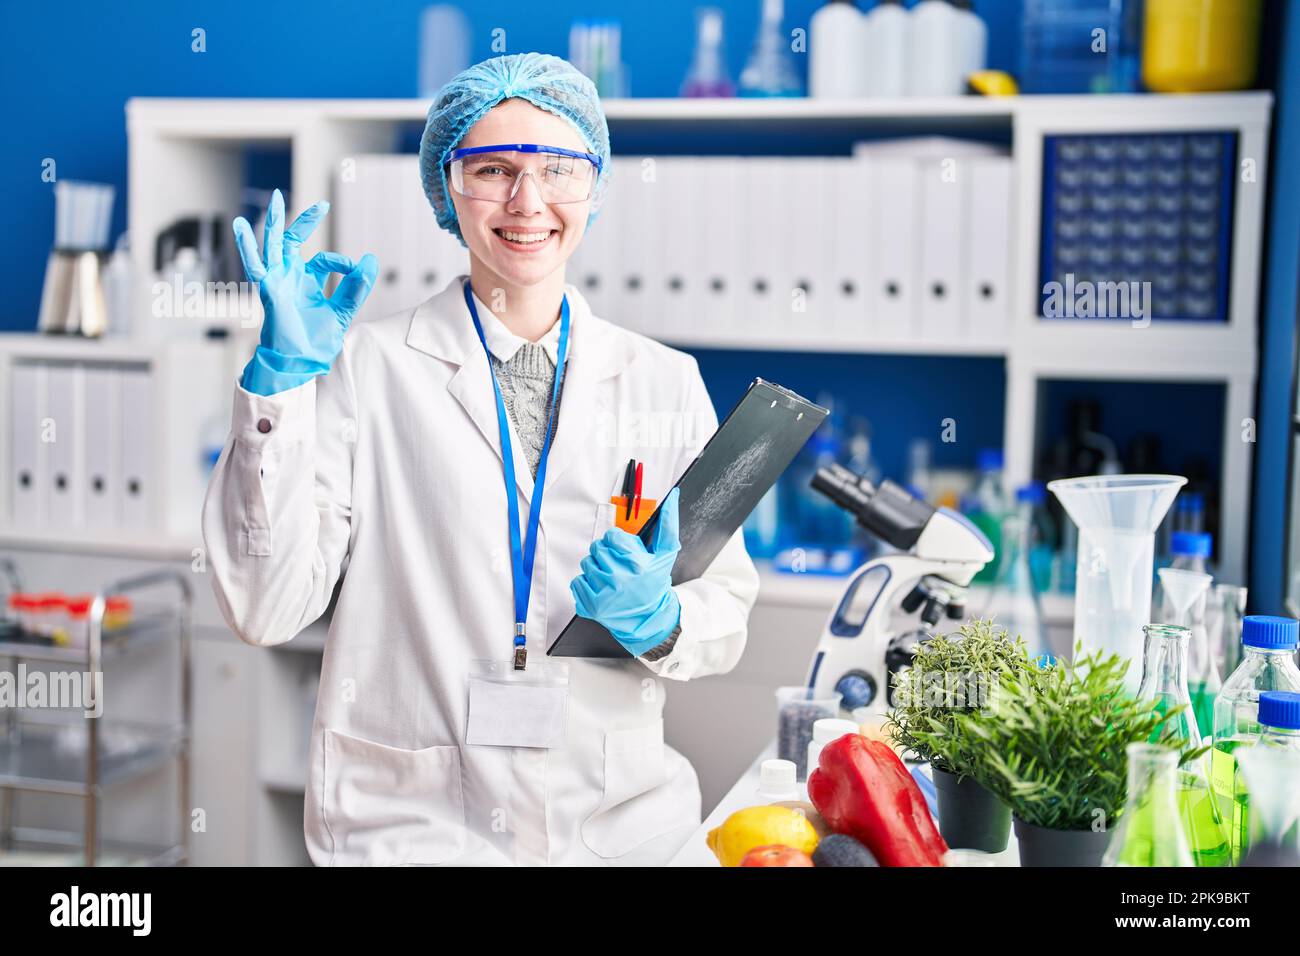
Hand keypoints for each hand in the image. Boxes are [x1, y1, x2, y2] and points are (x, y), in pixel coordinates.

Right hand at [233, 190, 377, 394]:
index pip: (323, 260)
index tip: (356, 271)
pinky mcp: (267, 288)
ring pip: (272, 244)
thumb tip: (371, 261)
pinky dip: (246, 246)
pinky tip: (239, 227)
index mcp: (306, 281)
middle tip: (322, 205)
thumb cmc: (315, 342)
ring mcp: (276, 280)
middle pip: (293, 241)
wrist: (299, 362)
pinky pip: (254, 264)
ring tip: (274, 198)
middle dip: (304, 221)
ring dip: (274, 222)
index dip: (342, 262)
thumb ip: (356, 287)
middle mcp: (289, 277)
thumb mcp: (342, 310)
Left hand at [570, 488, 681, 656]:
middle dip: (607, 554)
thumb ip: (668, 525)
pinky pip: (577, 582)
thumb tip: (674, 496)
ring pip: (586, 563)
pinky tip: (601, 589)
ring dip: (596, 568)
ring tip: (610, 578)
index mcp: (636, 563)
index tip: (625, 553)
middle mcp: (619, 578)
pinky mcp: (591, 606)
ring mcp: (603, 593)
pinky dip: (586, 584)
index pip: (612, 536)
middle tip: (618, 566)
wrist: (649, 620)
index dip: (618, 543)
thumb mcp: (666, 556)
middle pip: (597, 548)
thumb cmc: (655, 585)